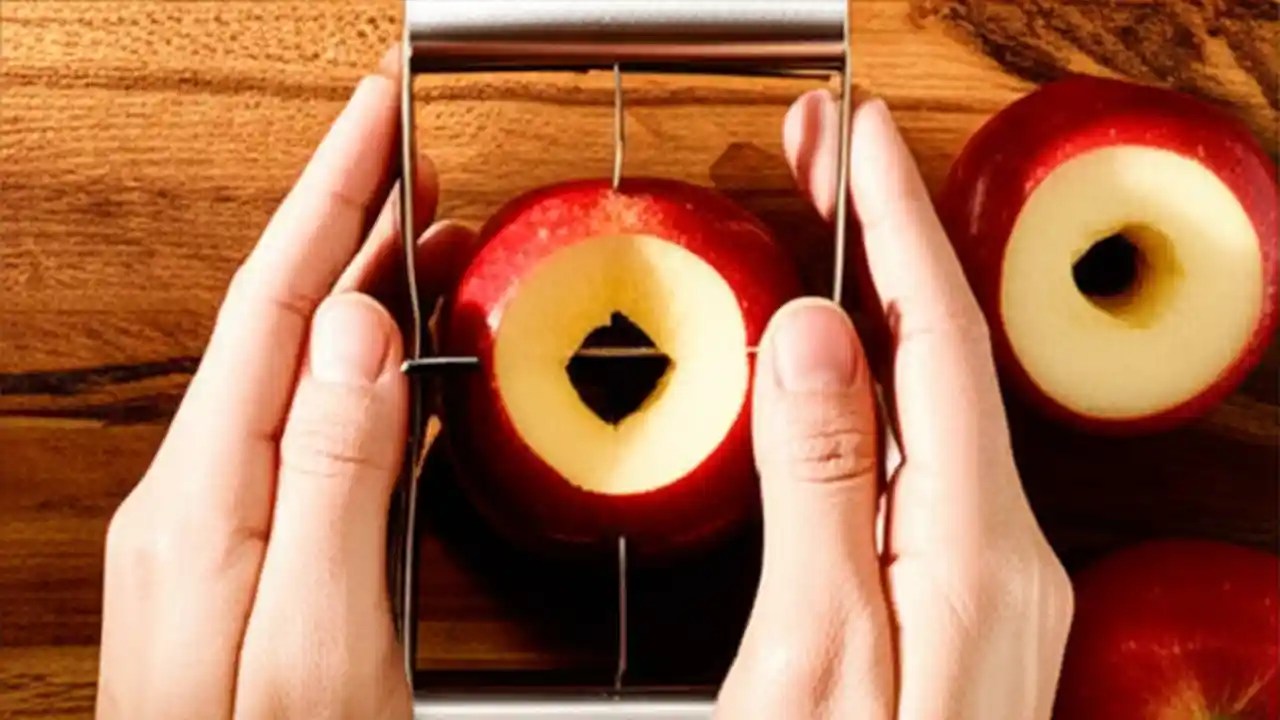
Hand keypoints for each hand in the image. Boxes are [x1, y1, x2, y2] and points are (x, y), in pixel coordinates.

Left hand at [96, 48, 473, 718]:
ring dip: (356, 291)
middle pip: (280, 323)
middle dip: (345, 222)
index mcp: (207, 502)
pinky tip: (393, 363)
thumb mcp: (315, 643)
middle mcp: (197, 501)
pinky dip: (358, 372)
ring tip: (420, 236)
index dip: (328, 200)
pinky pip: (308, 429)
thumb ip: (333, 484)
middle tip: (410, 155)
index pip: (273, 307)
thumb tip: (355, 337)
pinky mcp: (251, 558)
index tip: (376, 122)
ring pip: (296, 371)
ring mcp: (219, 530)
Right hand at [715, 93, 1074, 717]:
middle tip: (826, 151)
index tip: (857, 139)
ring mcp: (987, 575)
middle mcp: (1004, 552)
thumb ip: (821, 490)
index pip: (936, 345)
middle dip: (886, 240)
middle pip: (944, 358)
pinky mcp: (955, 595)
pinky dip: (880, 382)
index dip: (894, 228)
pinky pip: (921, 455)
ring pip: (934, 401)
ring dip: (878, 304)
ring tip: (826, 223)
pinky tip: (844, 357)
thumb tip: (813, 336)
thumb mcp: (810, 655)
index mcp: (976, 553)